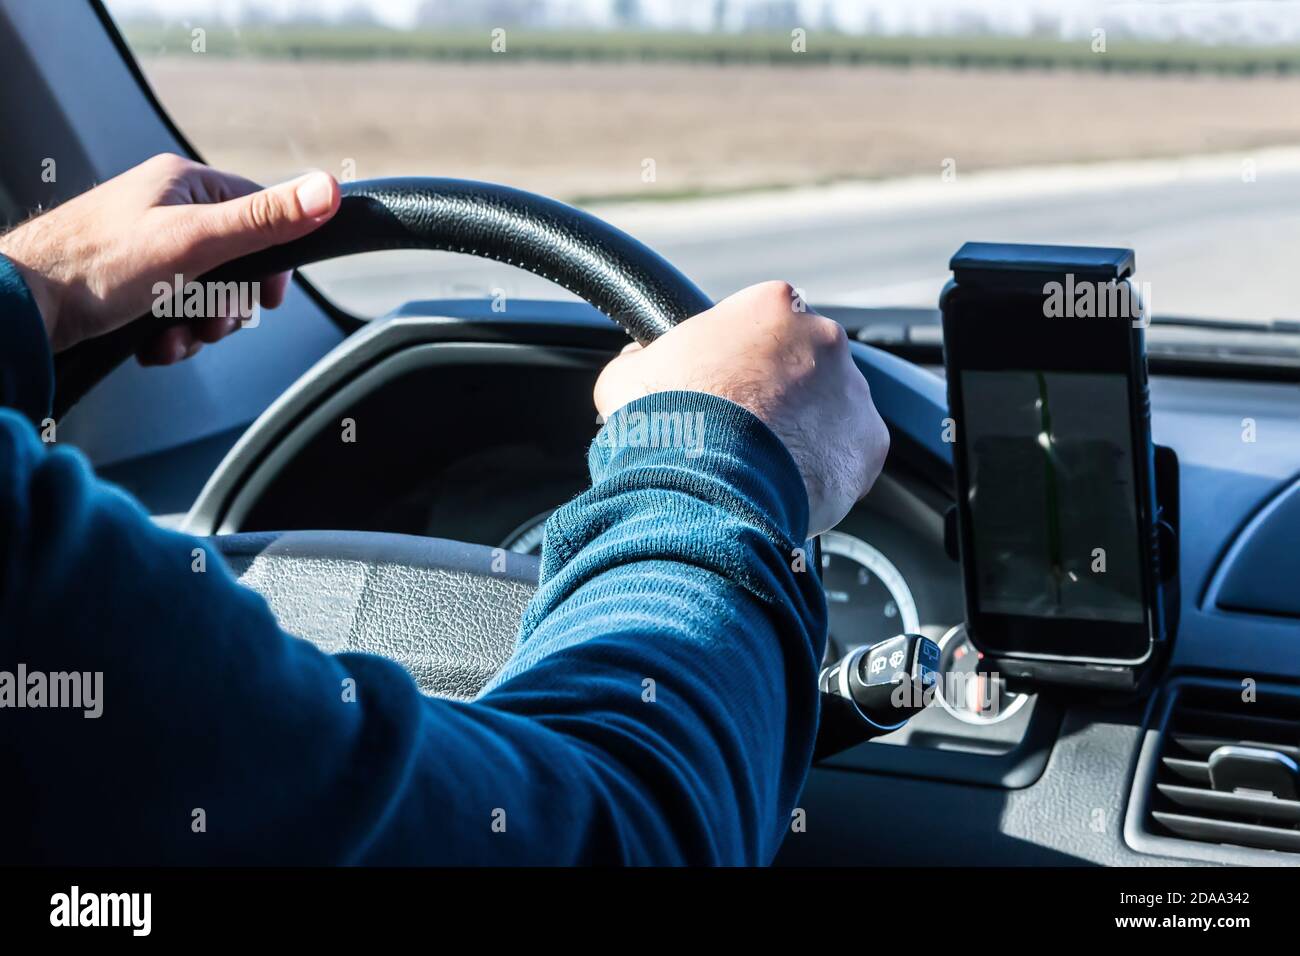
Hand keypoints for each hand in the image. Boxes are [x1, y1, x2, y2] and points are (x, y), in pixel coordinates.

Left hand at [0, 153, 339, 363]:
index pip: (259, 212)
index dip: (271, 260)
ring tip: (174, 334)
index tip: (269, 296)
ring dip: (199, 327)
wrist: (25, 306)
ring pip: (207, 294)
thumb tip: (327, 190)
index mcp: (184, 185)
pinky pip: (176, 313)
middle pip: (236, 262)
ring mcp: (147, 248)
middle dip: (228, 305)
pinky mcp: (130, 284)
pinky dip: (172, 336)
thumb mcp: (195, 241)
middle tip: (211, 320)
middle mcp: (166, 210)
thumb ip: (264, 220)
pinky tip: (153, 343)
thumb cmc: (95, 264)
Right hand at [594, 281, 888, 535]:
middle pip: (808, 361)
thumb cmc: (665, 424)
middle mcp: (823, 337)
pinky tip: (793, 489)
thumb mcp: (629, 375)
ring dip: (807, 431)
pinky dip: (829, 472)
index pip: (767, 320)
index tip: (730, 386)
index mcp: (769, 305)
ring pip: (834, 408)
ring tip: (766, 468)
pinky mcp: (869, 443)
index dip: (746, 357)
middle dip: (783, 392)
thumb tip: (640, 361)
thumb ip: (647, 358)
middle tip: (747, 430)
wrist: (704, 485)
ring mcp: (853, 390)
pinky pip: (852, 455)